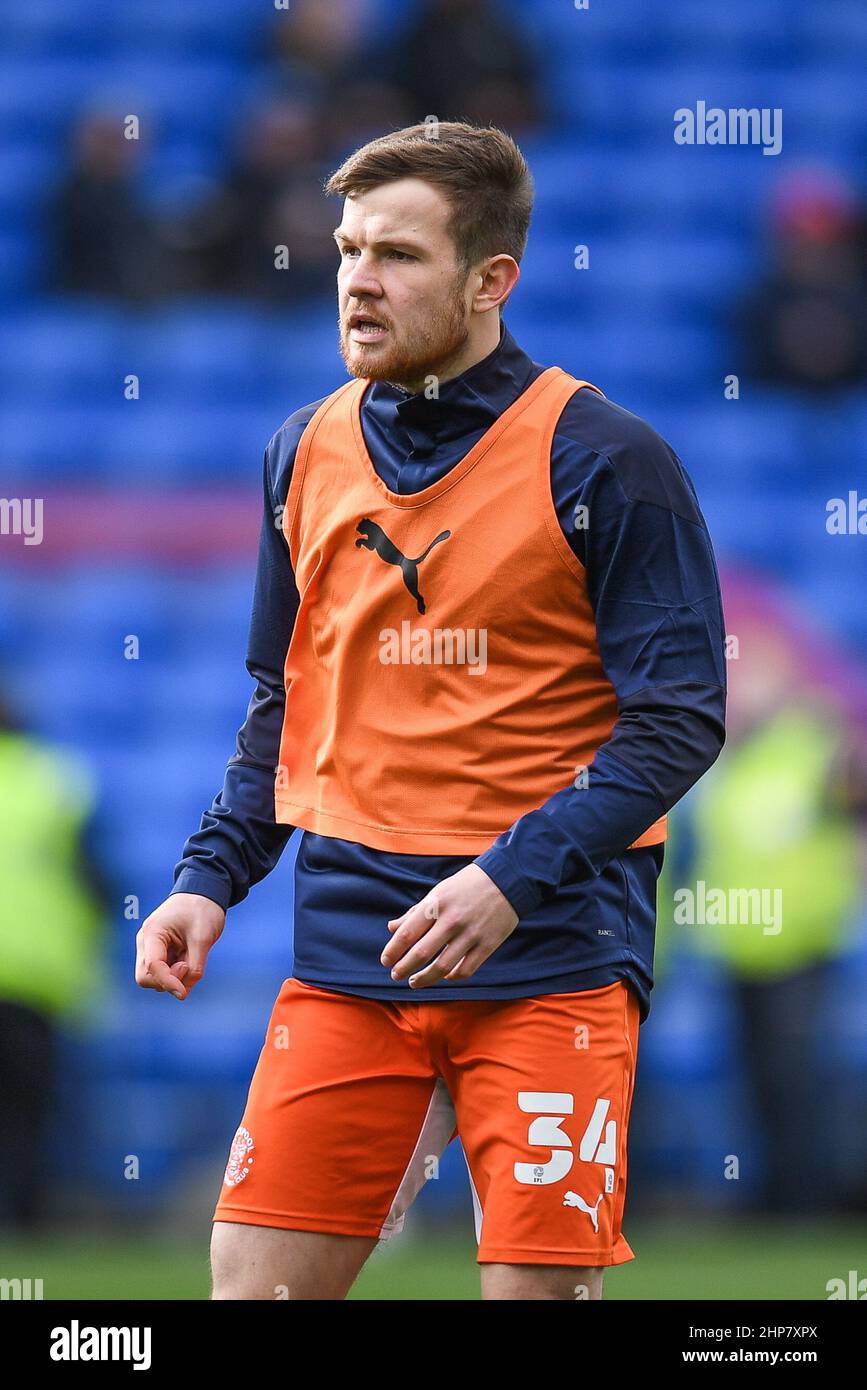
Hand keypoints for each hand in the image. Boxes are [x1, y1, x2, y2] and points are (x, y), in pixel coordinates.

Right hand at [135, 892, 225, 1000]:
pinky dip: (177, 972)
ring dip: (174, 976)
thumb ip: (194, 967)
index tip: (184, 994)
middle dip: (168, 981)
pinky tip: (189, 957)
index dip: (168, 983)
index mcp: (153, 932)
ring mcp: (150, 947)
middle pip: (146, 978)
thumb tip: (183, 993)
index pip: (152, 967)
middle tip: (189, 965)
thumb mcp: (203, 938)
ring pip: (155, 978)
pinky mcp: (159, 952)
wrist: (203, 891)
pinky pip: (164, 971)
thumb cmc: (203, 910)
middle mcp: (146, 941)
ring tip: (192, 956)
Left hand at [381, 864, 518, 988]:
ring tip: (414, 982)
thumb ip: (415, 912)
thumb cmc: (467, 885)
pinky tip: (444, 976)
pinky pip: (465, 970)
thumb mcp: (438, 892)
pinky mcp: (487, 945)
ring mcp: (471, 935)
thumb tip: (391, 928)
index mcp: (436, 904)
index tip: (386, 961)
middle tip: (395, 975)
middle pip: (421, 954)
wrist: (507, 880)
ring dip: (424, 979)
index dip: (393, 951)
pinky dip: (452, 977)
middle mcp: (452, 921)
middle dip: (403, 968)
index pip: (407, 934)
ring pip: (442, 968)